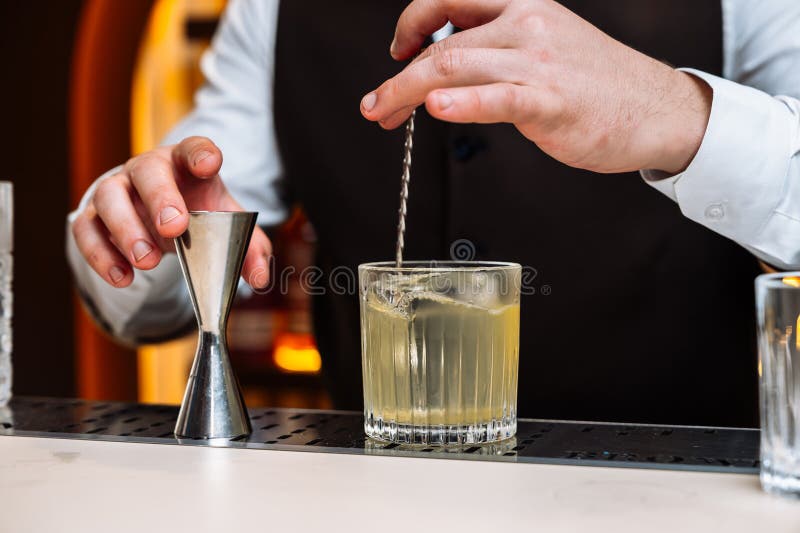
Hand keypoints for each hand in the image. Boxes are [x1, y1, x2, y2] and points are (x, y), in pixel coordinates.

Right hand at [71, 136, 271, 288]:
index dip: (201, 154)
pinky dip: (100, 255)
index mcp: (186, 163)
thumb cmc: (197, 212)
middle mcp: (148, 169)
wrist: (161, 215)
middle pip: (148, 171)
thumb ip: (250, 249)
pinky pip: (86, 230)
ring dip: (126, 230)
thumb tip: (259, 278)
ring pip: (109, 197)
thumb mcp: (227, 224)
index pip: (194, 148)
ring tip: (147, 261)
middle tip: (174, 228)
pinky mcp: (94, 216)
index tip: (210, 165)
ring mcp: (118, 190)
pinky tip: (122, 277)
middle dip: (160, 198)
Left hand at [360, 0, 710, 174]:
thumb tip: (445, 68)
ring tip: (385, 112)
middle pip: (442, 45)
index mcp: (523, 6)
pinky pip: (497, 96)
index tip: (396, 50)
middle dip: (398, 78)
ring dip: (407, 92)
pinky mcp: (551, 100)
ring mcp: (538, 61)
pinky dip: (462, 101)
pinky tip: (436, 108)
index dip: (410, 22)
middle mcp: (526, 24)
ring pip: (454, 66)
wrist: (656, 108)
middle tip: (378, 105)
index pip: (448, 0)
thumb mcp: (544, 45)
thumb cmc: (597, 84)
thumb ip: (497, 48)